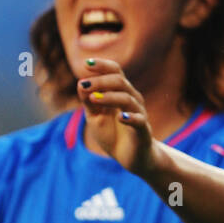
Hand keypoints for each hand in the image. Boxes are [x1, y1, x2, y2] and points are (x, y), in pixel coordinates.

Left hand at [76, 58, 160, 177]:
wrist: (130, 158)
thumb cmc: (113, 134)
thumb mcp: (95, 117)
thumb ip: (88, 102)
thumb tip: (80, 84)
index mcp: (120, 93)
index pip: (114, 72)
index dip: (102, 65)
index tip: (86, 63)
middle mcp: (131, 98)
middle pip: (119, 81)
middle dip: (100, 81)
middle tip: (83, 85)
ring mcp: (138, 113)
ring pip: (127, 98)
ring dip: (109, 97)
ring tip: (93, 99)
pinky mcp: (143, 129)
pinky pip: (139, 120)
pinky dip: (129, 117)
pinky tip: (120, 117)